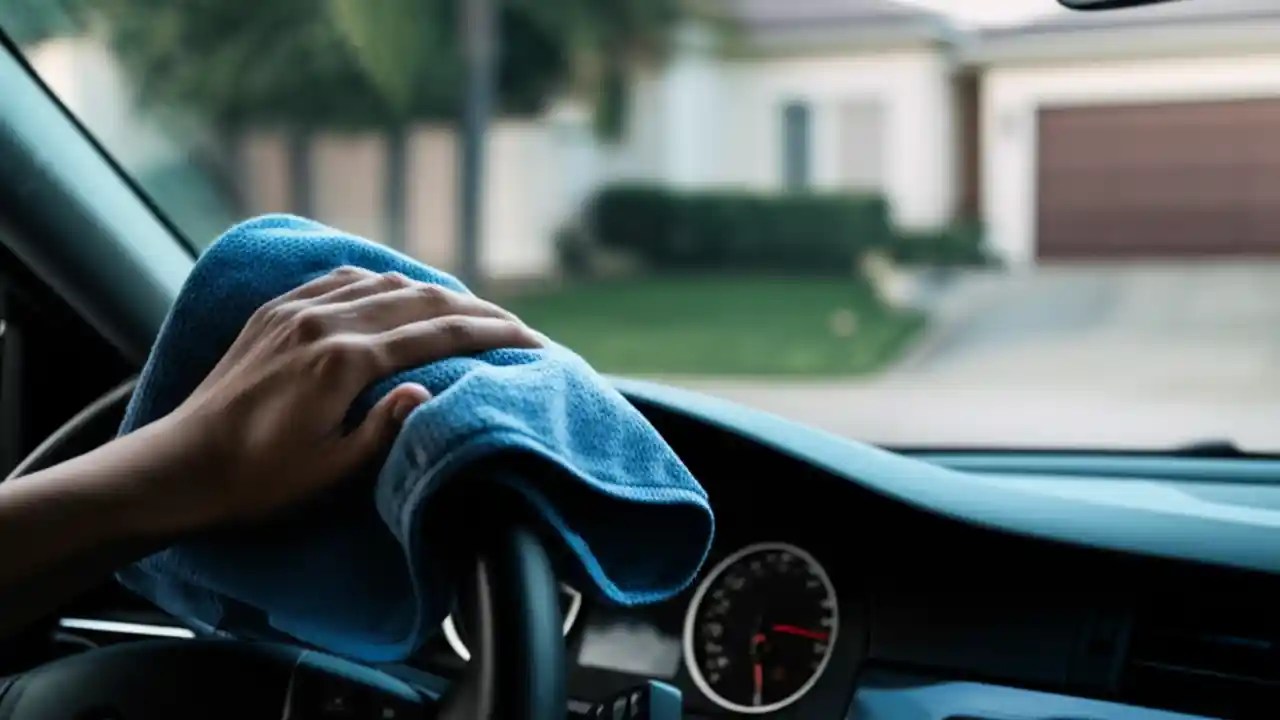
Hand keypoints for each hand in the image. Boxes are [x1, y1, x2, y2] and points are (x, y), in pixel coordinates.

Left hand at [149, 266, 540, 530]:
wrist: (179, 468)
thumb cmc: (259, 483)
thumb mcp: (333, 470)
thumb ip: (387, 426)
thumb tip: (428, 389)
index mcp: (345, 361)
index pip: (439, 333)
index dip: (493, 333)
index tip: (532, 340)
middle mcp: (323, 322)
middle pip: (420, 298)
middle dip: (475, 308)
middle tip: (513, 324)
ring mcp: (295, 310)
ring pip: (382, 281)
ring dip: (431, 291)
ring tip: (464, 310)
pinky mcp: (273, 312)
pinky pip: (339, 279)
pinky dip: (380, 281)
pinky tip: (394, 292)